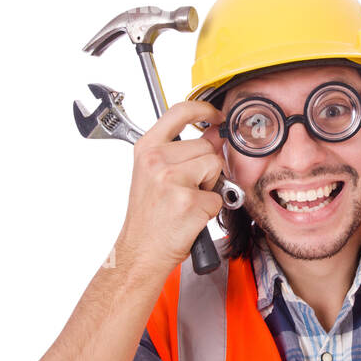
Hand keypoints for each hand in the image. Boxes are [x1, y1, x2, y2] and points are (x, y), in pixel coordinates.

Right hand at [116, 101, 225, 274]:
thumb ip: (181, 150)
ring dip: (210, 185)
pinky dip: (211, 208)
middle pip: (206, 146)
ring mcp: (172, 180)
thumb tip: (213, 133)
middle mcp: (157, 160)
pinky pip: (219, 195)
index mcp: (147, 149)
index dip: (204, 109)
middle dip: (206, 167)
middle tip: (186, 187)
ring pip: (215, 167)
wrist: (141, 251)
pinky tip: (191, 215)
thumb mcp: (155, 174)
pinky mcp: (190, 200)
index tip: (216, 115)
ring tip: (187, 200)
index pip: (180, 111)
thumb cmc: (149, 216)